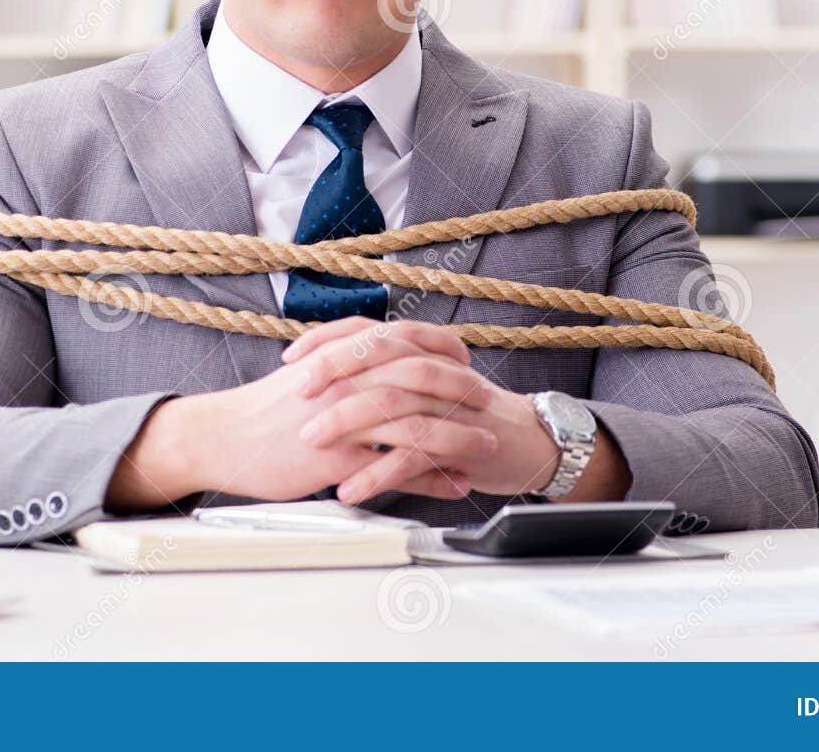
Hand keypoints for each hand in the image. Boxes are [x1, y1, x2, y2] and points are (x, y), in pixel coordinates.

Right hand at [176, 334, 486, 503]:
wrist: (221, 436)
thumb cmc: (261, 411)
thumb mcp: (307, 374)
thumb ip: (343, 366)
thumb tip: (371, 365)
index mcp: (344, 355)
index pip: (408, 341)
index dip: (444, 350)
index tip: (466, 361)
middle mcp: (350, 380)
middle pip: (424, 380)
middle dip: (463, 393)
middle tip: (491, 405)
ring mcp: (347, 418)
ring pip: (419, 424)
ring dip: (460, 438)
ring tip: (486, 449)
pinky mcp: (339, 457)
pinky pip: (397, 469)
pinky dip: (433, 478)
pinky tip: (453, 485)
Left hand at [285, 317, 561, 504]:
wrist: (527, 442)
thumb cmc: (466, 415)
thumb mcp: (423, 385)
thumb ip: (384, 375)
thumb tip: (328, 372)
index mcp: (422, 351)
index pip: (369, 331)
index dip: (328, 340)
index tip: (292, 358)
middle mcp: (435, 370)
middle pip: (379, 356)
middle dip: (333, 372)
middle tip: (297, 393)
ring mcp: (449, 406)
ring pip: (393, 403)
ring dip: (347, 422)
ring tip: (311, 441)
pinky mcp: (460, 444)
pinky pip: (413, 456)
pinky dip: (378, 473)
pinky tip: (350, 488)